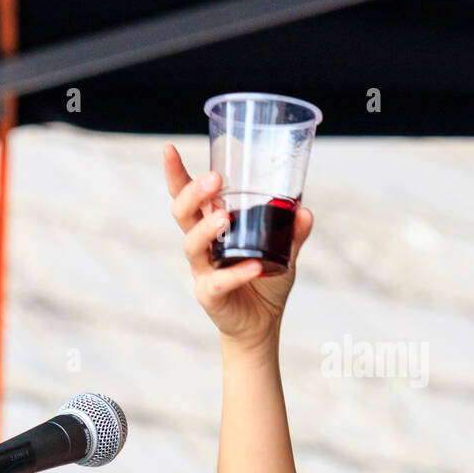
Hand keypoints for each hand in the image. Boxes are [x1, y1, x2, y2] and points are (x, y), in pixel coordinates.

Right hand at [164, 143, 313, 351]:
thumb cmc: (265, 281)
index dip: (176, 175)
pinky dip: (236, 273)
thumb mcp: (284, 252)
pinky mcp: (209, 296)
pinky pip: (218, 282)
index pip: (188, 197)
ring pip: (192, 245)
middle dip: (192, 194)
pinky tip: (253, 266)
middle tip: (213, 181)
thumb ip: (292, 232)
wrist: (263, 323)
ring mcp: (202, 271)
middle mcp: (202, 247)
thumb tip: (304, 211)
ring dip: (207, 228)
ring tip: (226, 217)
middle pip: (182, 214)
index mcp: (211, 228)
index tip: (169, 149)